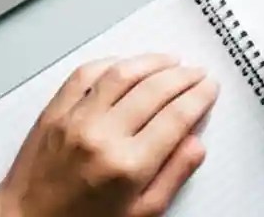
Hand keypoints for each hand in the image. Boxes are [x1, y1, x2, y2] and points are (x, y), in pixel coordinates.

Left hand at [0, 54, 218, 216]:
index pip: (177, 117)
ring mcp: (75, 121)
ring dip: (152, 61)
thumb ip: (173, 176)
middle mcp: (102, 137)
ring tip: (170, 61)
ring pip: (123, 73)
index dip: (199, 96)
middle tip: (197, 73)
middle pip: (155, 89)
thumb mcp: (141, 213)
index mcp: (128, 166)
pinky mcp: (54, 113)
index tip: (209, 88)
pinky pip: (85, 74)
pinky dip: (110, 63)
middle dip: (184, 76)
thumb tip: (196, 142)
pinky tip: (126, 64)